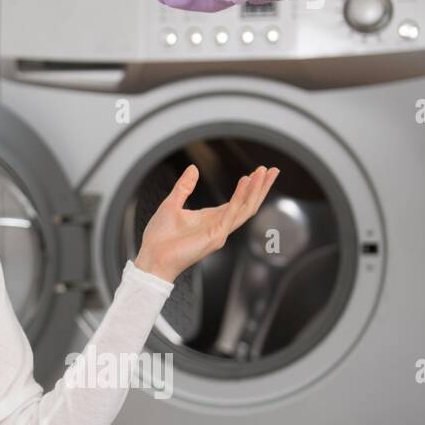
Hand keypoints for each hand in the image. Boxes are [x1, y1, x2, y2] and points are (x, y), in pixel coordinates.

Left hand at [133, 164, 279, 283]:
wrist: (152, 257)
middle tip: (273, 170)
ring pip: (245, 208)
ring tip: (263, 173)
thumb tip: (193, 168)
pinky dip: (238, 197)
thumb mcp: (171, 204)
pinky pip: (231, 214)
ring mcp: (220, 232)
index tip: (257, 172)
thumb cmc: (160, 237)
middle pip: (248, 204)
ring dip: (255, 190)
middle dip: (261, 187)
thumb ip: (184, 186)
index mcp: (211, 218)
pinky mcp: (215, 236)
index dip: (249, 186)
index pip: (238, 200)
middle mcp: (220, 225)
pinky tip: (244, 183)